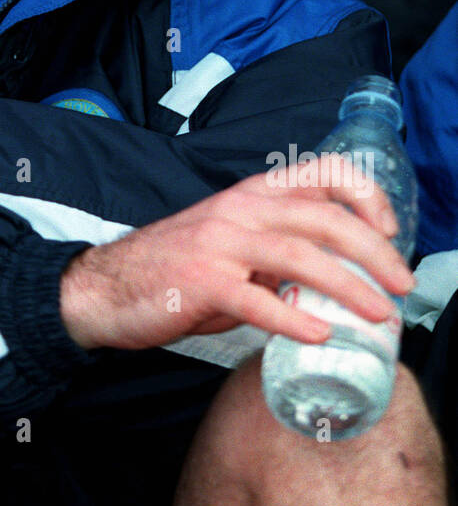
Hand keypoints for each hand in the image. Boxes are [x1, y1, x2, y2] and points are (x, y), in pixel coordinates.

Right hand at [60, 156, 415, 350]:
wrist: (104, 287)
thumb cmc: (171, 270)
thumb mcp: (229, 245)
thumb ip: (275, 252)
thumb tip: (329, 282)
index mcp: (250, 194)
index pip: (320, 171)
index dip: (364, 194)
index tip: (390, 229)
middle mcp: (238, 209)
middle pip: (322, 217)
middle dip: (373, 251)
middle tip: (400, 285)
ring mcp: (219, 244)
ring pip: (300, 255)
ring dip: (348, 286)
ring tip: (377, 314)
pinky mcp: (201, 282)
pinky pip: (257, 301)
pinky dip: (294, 318)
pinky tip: (319, 334)